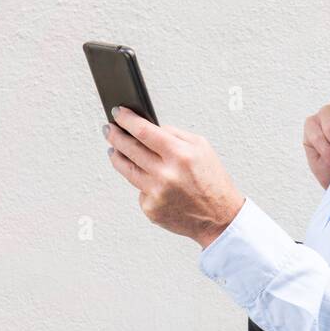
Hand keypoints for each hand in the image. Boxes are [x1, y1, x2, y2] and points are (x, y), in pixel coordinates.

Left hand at [104, 107, 244, 247]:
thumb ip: (175, 134)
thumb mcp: (202, 148)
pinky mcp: (151, 209)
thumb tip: (149, 128)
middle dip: (115, 135)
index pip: (144, 131)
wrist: (220, 217)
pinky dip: (142, 182)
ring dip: (117, 156)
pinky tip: (150, 180)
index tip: (117, 113)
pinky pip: (139, 189)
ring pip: (126, 169)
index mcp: (179, 155)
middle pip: (129, 149)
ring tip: (114, 149)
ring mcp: (156, 193)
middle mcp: (165, 174)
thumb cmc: (212, 181)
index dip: (127, 120)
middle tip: (108, 128)